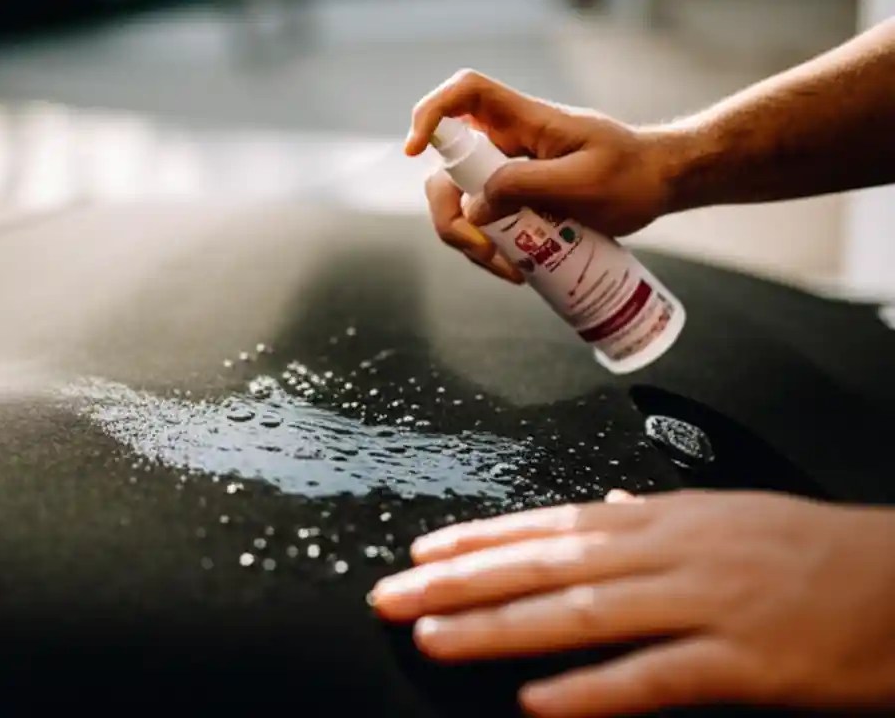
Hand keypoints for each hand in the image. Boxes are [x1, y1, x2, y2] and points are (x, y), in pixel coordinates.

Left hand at [369, 489, 894, 717]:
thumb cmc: (818, 551)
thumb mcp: (726, 517)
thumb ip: (653, 520)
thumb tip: (598, 510)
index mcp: (667, 519)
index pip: (551, 525)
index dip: (480, 541)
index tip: (421, 553)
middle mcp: (674, 553)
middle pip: (547, 565)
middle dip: (462, 582)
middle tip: (392, 596)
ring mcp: (708, 605)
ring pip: (582, 614)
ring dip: (500, 629)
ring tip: (434, 639)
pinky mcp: (746, 662)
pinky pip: (654, 678)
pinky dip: (592, 690)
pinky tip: (537, 701)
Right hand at [409, 70, 682, 281]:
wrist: (657, 186)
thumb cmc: (631, 175)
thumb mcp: (584, 183)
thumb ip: (525, 186)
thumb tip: (474, 209)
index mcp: (524, 120)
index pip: (465, 94)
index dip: (431, 113)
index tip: (416, 150)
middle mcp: (506, 141)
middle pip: (447, 167)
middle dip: (450, 214)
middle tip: (483, 250)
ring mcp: (507, 170)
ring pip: (459, 202)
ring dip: (471, 242)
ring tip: (511, 269)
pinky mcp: (514, 197)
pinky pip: (482, 222)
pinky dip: (489, 249)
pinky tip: (518, 268)